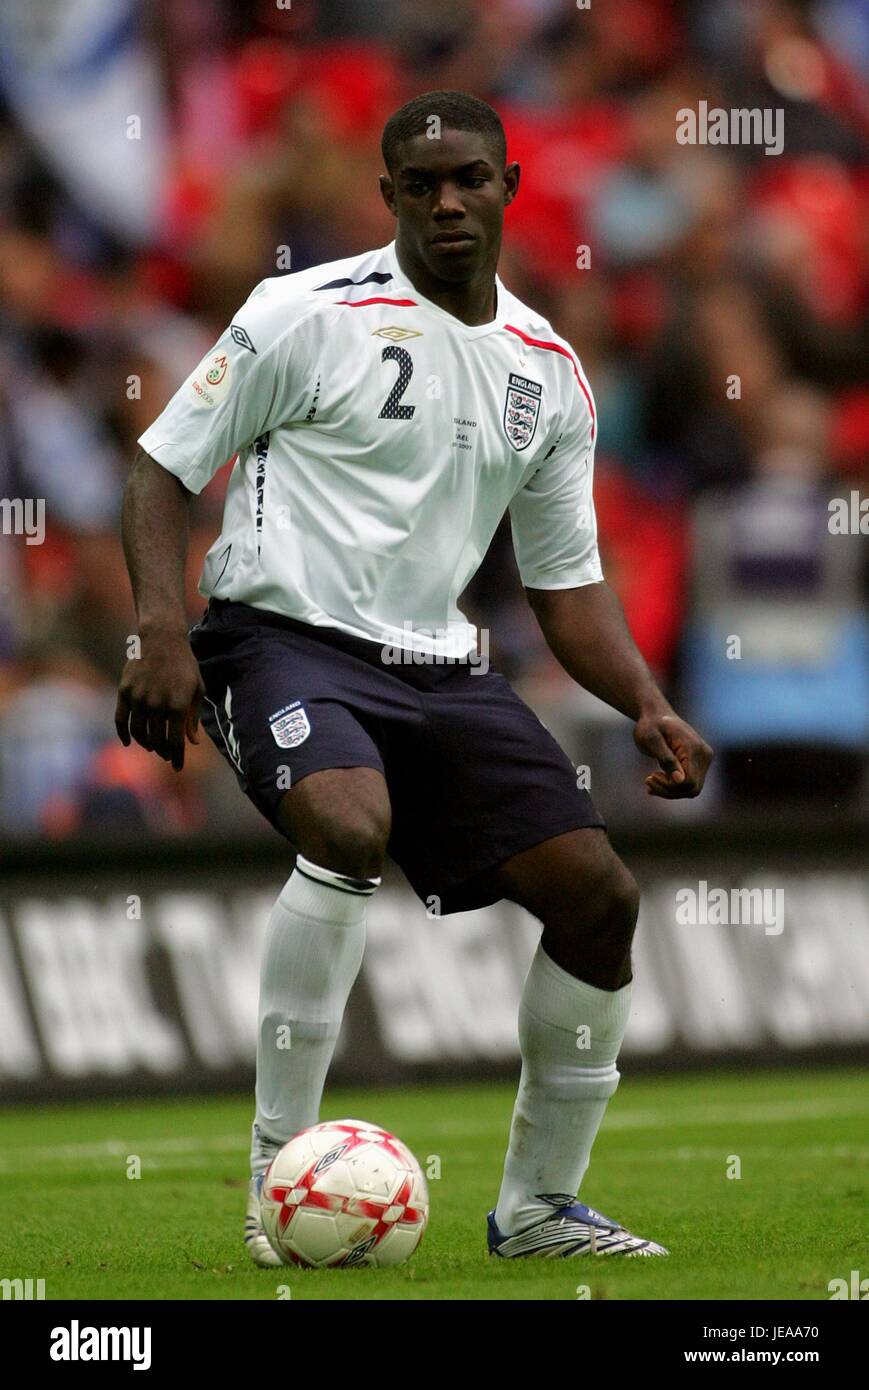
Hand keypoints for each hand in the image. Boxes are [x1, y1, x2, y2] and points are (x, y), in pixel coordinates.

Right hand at [115, 630, 204, 771]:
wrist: (162, 638)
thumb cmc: (184, 665)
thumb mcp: (196, 690)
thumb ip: (192, 717)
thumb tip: (192, 742)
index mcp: (177, 705)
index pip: (176, 741)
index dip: (177, 757)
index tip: (177, 767)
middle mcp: (156, 704)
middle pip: (156, 740)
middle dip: (162, 751)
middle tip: (166, 754)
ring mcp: (138, 698)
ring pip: (138, 733)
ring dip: (145, 744)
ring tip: (152, 746)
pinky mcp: (124, 692)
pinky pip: (120, 720)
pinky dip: (123, 734)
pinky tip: (128, 742)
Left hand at [634, 709, 713, 798]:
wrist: (655, 715)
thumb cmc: (650, 725)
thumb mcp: (651, 740)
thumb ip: (666, 759)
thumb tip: (680, 780)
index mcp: (693, 748)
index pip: (689, 781)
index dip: (669, 786)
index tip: (651, 776)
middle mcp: (704, 754)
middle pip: (692, 788)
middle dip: (668, 790)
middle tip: (648, 781)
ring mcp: (704, 759)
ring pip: (692, 789)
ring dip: (669, 790)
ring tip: (649, 782)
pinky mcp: (700, 763)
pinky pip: (689, 783)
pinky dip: (673, 786)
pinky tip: (655, 781)